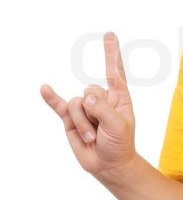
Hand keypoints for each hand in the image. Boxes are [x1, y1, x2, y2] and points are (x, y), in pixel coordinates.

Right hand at [40, 32, 135, 178]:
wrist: (108, 165)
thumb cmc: (120, 143)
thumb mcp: (119, 125)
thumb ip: (103, 109)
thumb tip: (85, 98)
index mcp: (118, 96)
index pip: (114, 71)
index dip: (111, 53)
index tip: (110, 34)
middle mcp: (101, 98)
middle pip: (91, 90)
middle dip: (95, 112)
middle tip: (103, 130)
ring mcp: (84, 107)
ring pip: (76, 104)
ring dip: (83, 124)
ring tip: (93, 137)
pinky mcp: (70, 118)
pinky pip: (58, 105)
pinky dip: (51, 98)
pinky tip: (45, 88)